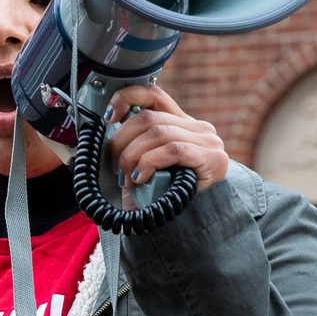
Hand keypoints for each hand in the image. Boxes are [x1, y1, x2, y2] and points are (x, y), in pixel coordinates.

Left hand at [102, 86, 228, 193]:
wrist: (197, 220)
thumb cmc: (166, 193)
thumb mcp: (148, 163)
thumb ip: (135, 145)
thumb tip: (103, 136)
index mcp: (180, 122)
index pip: (153, 95)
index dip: (127, 98)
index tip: (109, 116)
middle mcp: (197, 127)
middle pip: (149, 118)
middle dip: (122, 141)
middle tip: (113, 165)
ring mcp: (207, 141)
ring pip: (158, 132)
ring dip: (132, 156)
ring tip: (126, 178)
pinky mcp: (212, 158)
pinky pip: (173, 150)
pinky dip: (150, 162)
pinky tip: (140, 177)